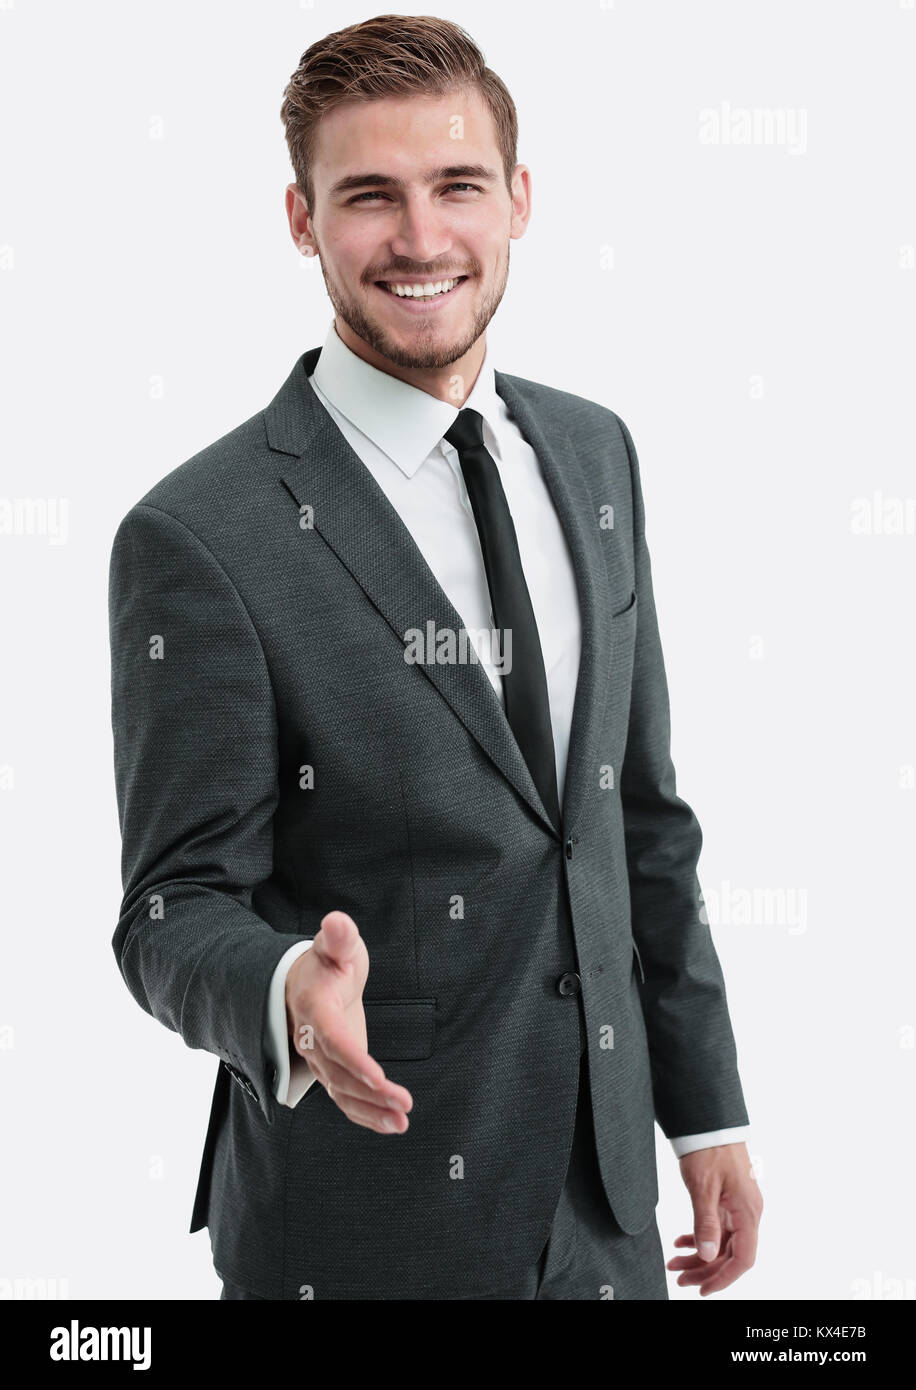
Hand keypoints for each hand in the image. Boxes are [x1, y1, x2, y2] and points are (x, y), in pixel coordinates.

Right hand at [285, 910, 412, 1134]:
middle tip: (403, 1104)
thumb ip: (338, 937)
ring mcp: (321, 1059)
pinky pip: (346, 1099)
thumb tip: (337, 921)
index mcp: (314, 1008)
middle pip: (339, 1073)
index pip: (333, 1039)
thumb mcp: (334, 944)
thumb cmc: (325, 962)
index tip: (378, 1077)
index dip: (354, 1060)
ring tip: (401, 1122)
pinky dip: (366, 1115)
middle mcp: (312, 1040)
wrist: (302, 982)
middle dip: (370, 1092)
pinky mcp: (333, 1070)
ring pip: (342, 1092)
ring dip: (371, 1110)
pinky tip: (391, 1124)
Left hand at [668, 1142, 762, 1295]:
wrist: (709, 1123)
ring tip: (674, 1262)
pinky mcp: (728, 1201)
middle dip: (704, 1270)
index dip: (723, 1279)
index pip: (742, 1259)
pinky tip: (680, 1241)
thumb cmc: (709, 1150)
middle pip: (730, 1255)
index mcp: (748, 1212)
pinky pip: (718, 1229)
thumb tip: (706, 1256)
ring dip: (699, 1256)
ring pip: (721, 1243)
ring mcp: (738, 1208)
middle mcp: (747, 1213)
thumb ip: (705, 1223)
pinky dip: (699, 1237)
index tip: (702, 1289)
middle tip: (678, 1278)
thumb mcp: (703, 1187)